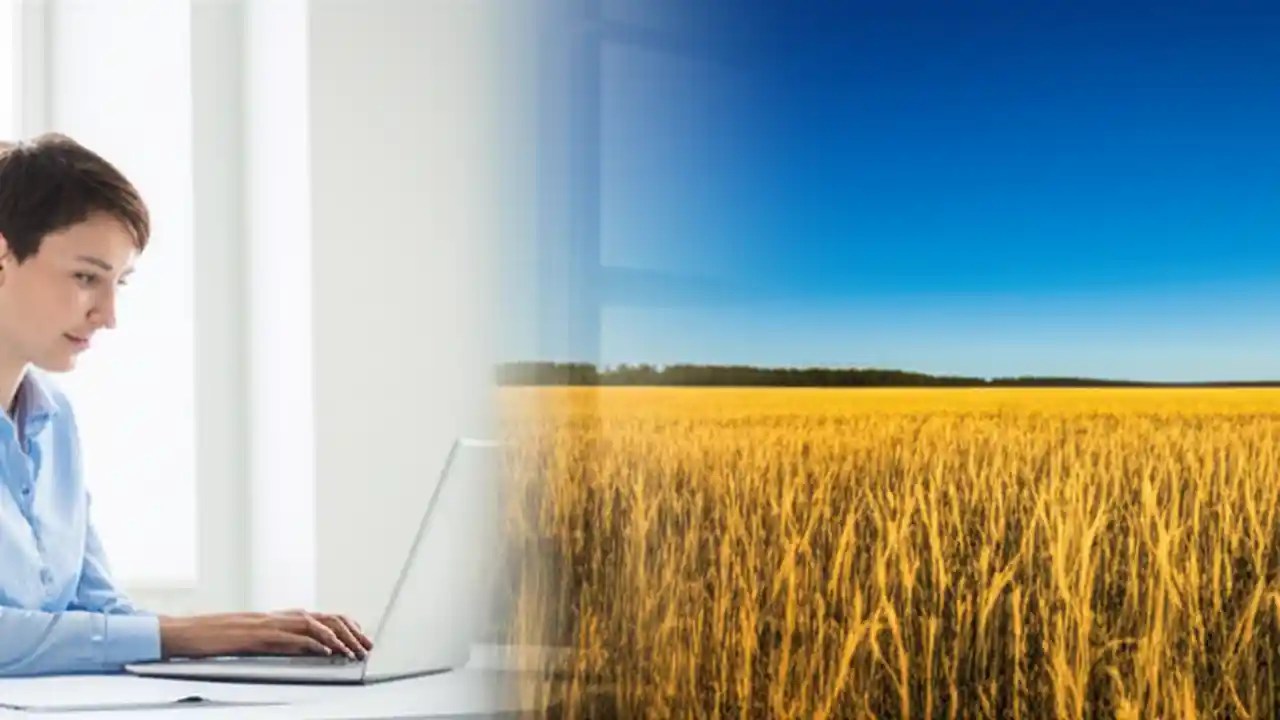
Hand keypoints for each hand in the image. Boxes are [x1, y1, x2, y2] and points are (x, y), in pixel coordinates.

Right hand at [158, 609, 374, 659]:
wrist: (190, 633)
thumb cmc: (221, 639)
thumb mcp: (259, 641)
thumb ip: (282, 642)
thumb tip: (309, 651)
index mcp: (282, 618)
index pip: (325, 617)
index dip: (348, 627)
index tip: (364, 640)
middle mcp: (281, 617)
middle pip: (327, 618)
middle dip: (352, 633)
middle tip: (367, 648)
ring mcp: (271, 624)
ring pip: (316, 624)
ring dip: (339, 639)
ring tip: (353, 652)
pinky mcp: (260, 636)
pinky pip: (293, 637)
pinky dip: (313, 643)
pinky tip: (326, 652)